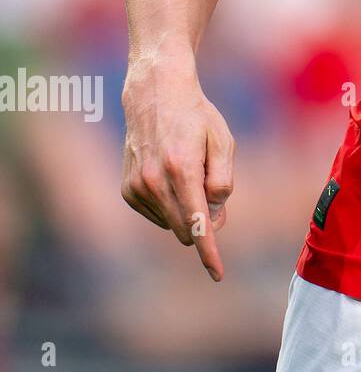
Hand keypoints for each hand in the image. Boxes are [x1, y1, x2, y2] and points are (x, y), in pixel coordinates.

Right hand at [121, 57, 235, 281]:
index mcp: (181, 169)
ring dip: (187, 209)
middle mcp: (154, 182)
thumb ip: (222, 182)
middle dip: (205, 221)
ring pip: (171, 223)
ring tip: (189, 170)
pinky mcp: (127, 191)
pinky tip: (171, 175)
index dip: (208, 251)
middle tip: (213, 188)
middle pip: (185, 229)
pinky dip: (171, 204)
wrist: (155, 97)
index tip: (217, 273)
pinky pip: (157, 214)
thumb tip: (214, 218)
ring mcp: (136, 188)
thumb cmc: (197, 118)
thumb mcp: (223, 142)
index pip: (197, 222)